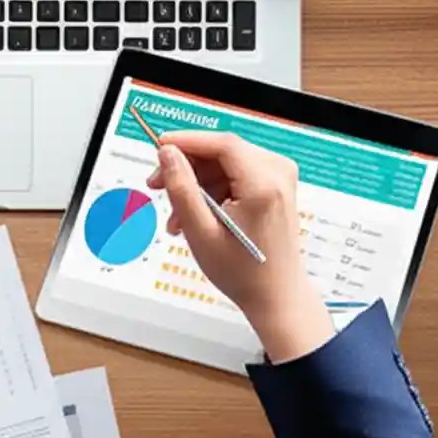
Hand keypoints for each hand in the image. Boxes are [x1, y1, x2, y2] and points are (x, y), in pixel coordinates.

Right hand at [147, 132, 332, 362]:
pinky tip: (196, 215)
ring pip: (224, 163)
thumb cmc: (245, 273)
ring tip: (177, 216)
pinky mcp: (275, 185)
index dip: (186, 141)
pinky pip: (235, 174)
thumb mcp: (201, 232)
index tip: (159, 146)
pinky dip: (212, 190)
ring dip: (196, 184)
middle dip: (186, 167)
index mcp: (263, 185)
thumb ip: (182, 188)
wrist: (277, 296)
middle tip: (157, 184)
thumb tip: (168, 153)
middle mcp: (277, 174)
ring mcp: (279, 178)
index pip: (221, 143)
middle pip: (221, 151)